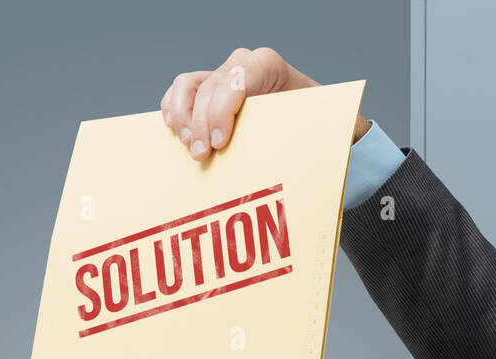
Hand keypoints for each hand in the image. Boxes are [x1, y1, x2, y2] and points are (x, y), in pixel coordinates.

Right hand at [161, 46, 371, 160]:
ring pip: (189, 85)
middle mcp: (242, 65)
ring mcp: (222, 76)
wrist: (312, 122)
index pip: (238, 78)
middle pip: (210, 87)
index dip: (223, 109)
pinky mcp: (208, 91)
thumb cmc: (317, 124)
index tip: (220, 143)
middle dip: (202, 123)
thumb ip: (312, 128)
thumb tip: (317, 145)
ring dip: (184, 116)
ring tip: (189, 146)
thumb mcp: (322, 124)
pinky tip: (176, 132)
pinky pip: (181, 92)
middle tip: (202, 156)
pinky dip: (174, 110)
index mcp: (270, 66)